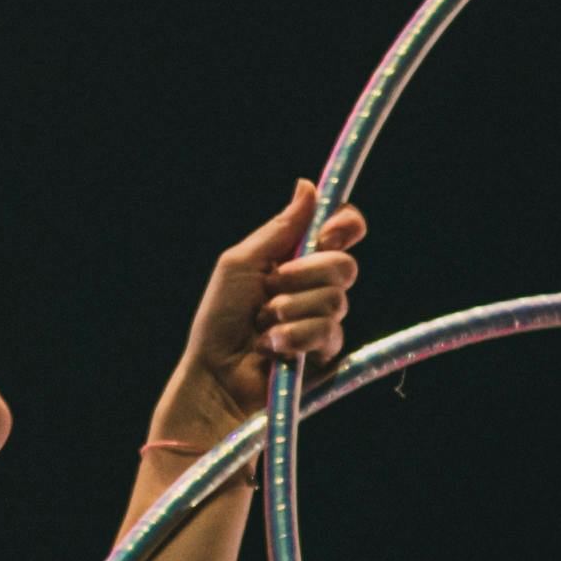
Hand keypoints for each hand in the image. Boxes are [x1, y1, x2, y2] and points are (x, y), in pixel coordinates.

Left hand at [151, 180, 367, 447]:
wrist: (216, 373)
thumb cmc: (220, 318)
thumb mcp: (241, 263)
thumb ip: (279, 229)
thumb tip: (308, 186)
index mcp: (297, 258)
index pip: (341, 230)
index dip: (344, 225)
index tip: (330, 232)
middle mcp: (315, 286)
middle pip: (345, 265)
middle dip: (306, 274)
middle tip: (272, 287)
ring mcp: (324, 320)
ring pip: (335, 300)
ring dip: (292, 310)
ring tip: (263, 325)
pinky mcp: (327, 353)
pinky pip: (328, 332)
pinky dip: (295, 336)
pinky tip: (273, 346)